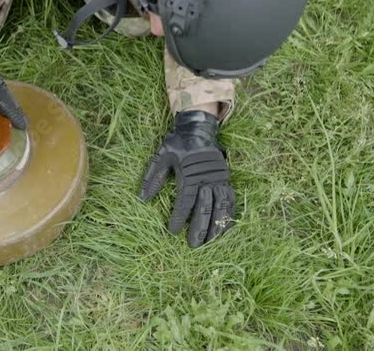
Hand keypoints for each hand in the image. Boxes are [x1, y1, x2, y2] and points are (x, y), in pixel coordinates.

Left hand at [139, 110, 234, 246]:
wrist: (198, 129)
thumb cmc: (178, 144)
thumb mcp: (162, 156)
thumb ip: (153, 177)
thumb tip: (142, 198)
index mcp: (190, 173)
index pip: (185, 201)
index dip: (180, 217)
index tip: (173, 231)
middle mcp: (207, 178)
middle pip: (205, 207)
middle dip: (199, 228)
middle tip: (192, 244)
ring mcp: (219, 179)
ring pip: (221, 206)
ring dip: (216, 225)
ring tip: (210, 242)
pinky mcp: (226, 180)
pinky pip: (231, 200)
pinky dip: (229, 215)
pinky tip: (224, 229)